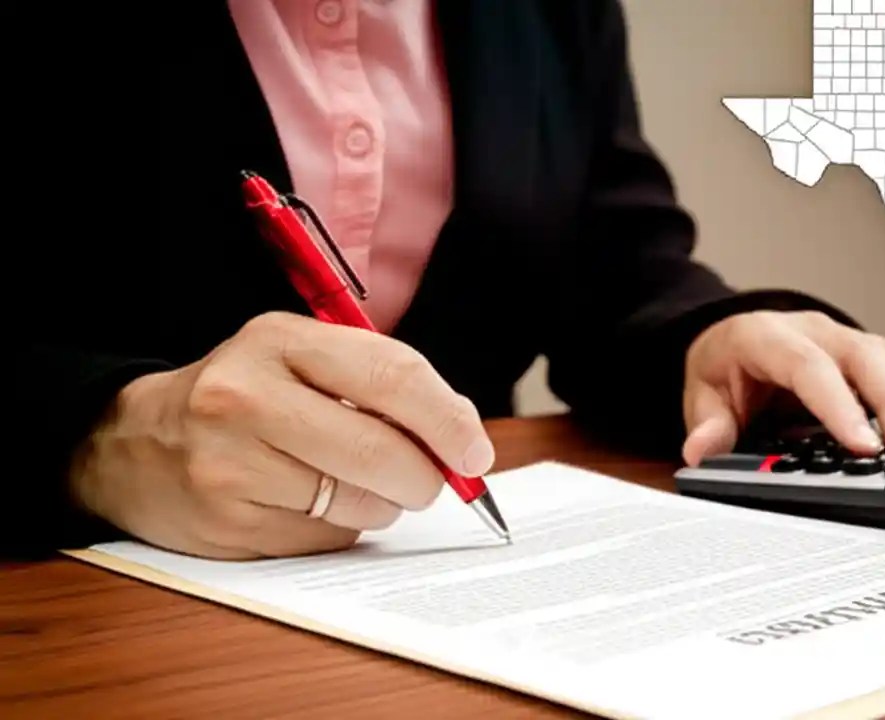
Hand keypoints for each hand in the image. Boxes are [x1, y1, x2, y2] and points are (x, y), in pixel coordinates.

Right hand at [69, 312, 493, 558]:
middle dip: (425, 477)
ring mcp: (230, 462)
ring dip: (379, 504)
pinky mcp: (224, 521)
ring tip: (347, 484)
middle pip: (380, 451)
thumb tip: (462, 437)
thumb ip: (380, 384)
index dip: (448, 419)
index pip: (391, 375)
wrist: (134, 443)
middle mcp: (247, 395)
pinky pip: (324, 539)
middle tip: (430, 482)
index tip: (475, 450)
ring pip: (357, 503)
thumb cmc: (244, 398)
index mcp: (279, 339)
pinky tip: (306, 505)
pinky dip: (338, 529)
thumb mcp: (300, 360)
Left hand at [681, 310, 884, 464]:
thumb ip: (707, 424)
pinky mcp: (865, 355)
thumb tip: (701, 451)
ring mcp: (843, 339)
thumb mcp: (701, 394)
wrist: (733, 341)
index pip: (808, 367)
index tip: (862, 445)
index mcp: (765, 336)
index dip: (838, 405)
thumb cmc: (724, 368)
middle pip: (864, 355)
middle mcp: (812, 331)